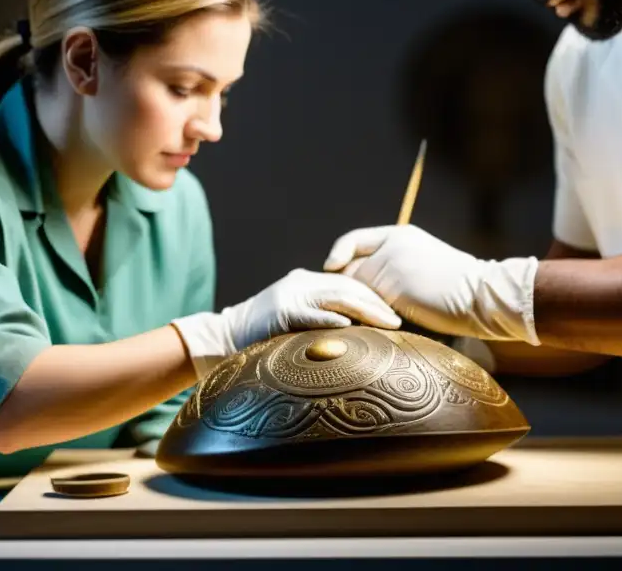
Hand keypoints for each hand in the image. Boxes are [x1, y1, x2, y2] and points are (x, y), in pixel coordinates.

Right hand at [172, 268, 401, 377]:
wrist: (222, 338)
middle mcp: (300, 283)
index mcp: (305, 283)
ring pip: (335, 297)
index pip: (348, 284)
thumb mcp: (293, 319)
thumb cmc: (261, 336)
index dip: (373, 297)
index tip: (395, 313)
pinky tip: (349, 327)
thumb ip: (318, 317)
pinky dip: (329, 320)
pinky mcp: (278, 312)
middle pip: (347, 288)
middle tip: (398, 320)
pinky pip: (309, 315)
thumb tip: (353, 332)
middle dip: (376, 303)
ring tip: (386, 322)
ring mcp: (289, 296)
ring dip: (364, 310)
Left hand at [323, 224, 539, 343]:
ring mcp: (392, 264)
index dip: (341, 255)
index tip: (332, 270)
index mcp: (401, 236)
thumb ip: (394, 268)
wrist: (483, 296)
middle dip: (347, 291)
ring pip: (357, 289)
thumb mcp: (423, 266)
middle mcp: (392, 245)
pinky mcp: (393, 286)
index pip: (356, 241)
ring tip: (353, 324)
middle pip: (351, 269)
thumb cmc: (458, 290)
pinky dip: (363, 318)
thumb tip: (364, 291)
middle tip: (339, 309)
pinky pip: (366, 305)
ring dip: (355, 308)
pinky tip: (366, 330)